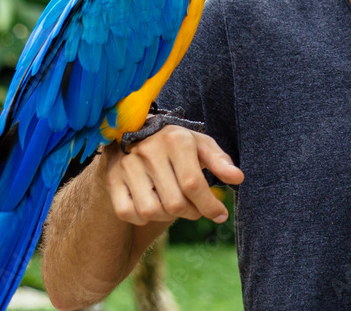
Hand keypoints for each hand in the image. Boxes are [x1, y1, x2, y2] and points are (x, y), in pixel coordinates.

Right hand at [105, 125, 243, 225]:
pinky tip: (152, 203)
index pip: (193, 183)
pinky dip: (143, 216)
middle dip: (192, 212)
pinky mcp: (112, 178)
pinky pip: (129, 213)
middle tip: (197, 209)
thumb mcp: (200, 146)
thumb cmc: (176, 145)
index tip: (220, 215)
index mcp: (175, 139)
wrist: (136, 135)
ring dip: (167, 216)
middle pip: (174, 202)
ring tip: (174, 203)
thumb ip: (220, 161)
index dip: (209, 205)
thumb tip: (238, 178)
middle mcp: (149, 149)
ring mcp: (127, 164)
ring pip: (151, 211)